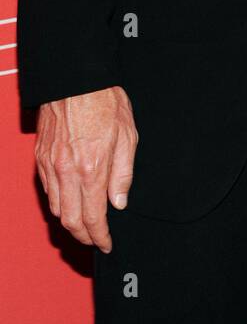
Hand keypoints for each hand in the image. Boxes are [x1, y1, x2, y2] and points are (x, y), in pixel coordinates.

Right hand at [35, 86, 137, 252]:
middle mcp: (67, 171)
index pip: (93, 218)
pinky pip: (48, 190)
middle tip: (96, 239)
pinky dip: (59, 202)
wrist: (76, 79)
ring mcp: (50, 165)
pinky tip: (71, 200)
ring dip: (70, 221)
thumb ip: (123, 174)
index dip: (100, 237)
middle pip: (70, 221)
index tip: (107, 244)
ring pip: (56, 208)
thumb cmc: (104, 101)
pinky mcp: (41, 157)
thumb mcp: (128, 135)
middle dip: (83, 236)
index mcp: (91, 169)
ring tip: (85, 224)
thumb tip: (119, 202)